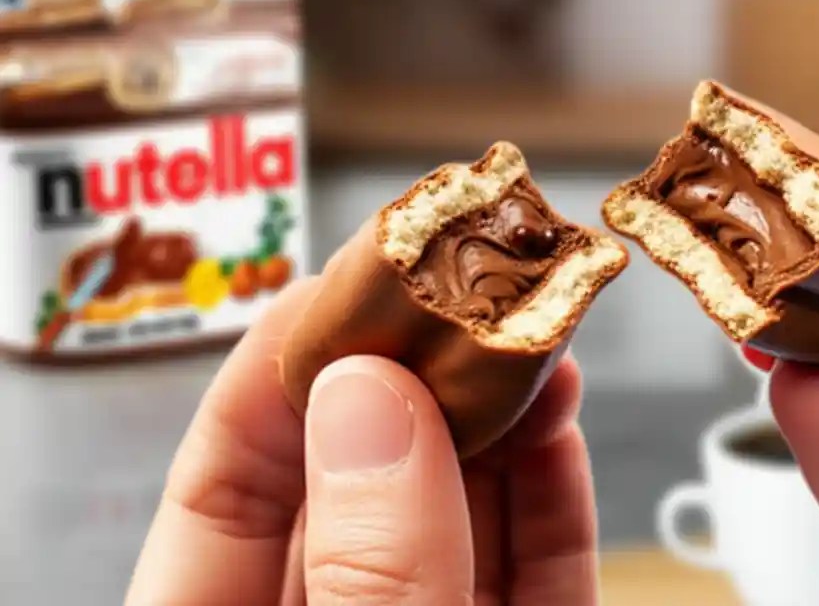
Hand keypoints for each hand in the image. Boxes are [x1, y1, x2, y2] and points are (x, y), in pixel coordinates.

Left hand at [126, 278, 596, 604]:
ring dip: (498, 421)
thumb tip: (370, 396)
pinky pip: (533, 574)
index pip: (221, 490)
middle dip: (412, 378)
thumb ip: (371, 567)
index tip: (344, 282)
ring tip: (530, 332)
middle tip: (459, 286)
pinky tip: (559, 426)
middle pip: (352, 486)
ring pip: (453, 520)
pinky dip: (550, 499)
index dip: (275, 374)